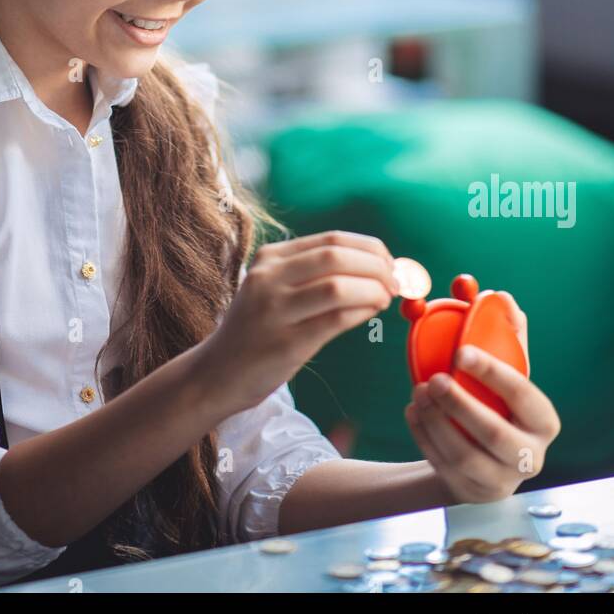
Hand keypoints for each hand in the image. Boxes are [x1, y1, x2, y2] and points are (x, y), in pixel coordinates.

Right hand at [199, 230, 399, 413]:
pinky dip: (361, 313)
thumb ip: (314, 274)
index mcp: (270, 258)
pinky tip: (371, 313)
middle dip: (377, 267)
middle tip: (396, 282)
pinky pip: (335, 320)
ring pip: (338, 286)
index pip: (331, 239)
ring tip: (386, 299)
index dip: (369, 248)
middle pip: (337, 257)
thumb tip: (377, 266)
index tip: (390, 262)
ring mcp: (275, 310)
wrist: (218, 373)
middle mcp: (268, 278)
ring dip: (373, 290)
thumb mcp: (274, 289)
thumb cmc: (257, 330)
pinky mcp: (285, 343)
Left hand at [405, 291, 560, 503]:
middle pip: (495, 434)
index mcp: (544, 420)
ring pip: (464, 455)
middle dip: (460, 405)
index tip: (460, 351)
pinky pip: (443, 466)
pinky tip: (412, 410)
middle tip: (432, 378)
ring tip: (417, 391)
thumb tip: (500, 297)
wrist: (488, 456)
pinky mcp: (471, 491)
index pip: (522, 395)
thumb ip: (507, 333)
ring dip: (436, 421)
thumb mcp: (507, 370)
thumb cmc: (500, 401)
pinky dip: (423, 436)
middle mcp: (530, 456)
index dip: (492, 373)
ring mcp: (500, 480)